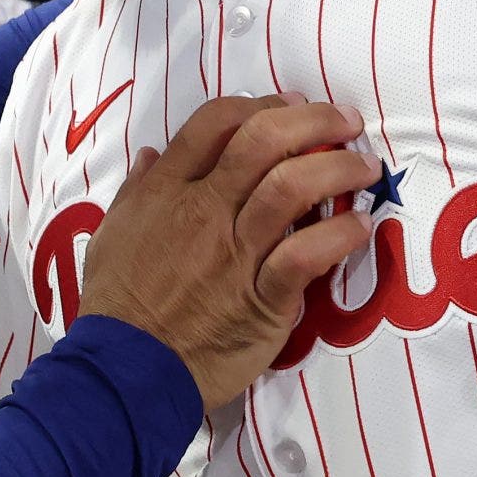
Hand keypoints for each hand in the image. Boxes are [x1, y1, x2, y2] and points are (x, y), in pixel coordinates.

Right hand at [80, 95, 376, 409]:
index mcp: (167, 192)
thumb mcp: (111, 236)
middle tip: (346, 123)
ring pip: (291, 187)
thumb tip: (152, 154)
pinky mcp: (262, 298)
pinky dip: (339, 235)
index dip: (261, 103)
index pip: (216, 122)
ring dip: (338, 169)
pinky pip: (306, 255)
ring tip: (364, 169)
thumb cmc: (118, 307)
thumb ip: (136, 192)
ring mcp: (235, 253)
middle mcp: (204, 211)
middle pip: (263, 140)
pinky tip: (358, 228)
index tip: (291, 106)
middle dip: (314, 120)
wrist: (127, 373)